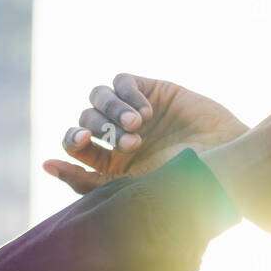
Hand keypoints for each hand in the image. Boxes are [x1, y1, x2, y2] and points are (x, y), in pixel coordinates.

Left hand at [42, 73, 247, 193]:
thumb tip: (45, 164)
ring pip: (98, 97)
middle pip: (84, 120)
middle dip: (99, 129)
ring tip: (139, 127)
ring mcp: (135, 112)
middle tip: (128, 144)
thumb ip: (87, 181)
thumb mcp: (130, 189)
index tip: (81, 145)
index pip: (75, 148)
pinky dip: (128, 93)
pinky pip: (122, 80)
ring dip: (113, 111)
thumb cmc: (180, 185)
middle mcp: (120, 138)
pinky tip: (147, 112)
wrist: (224, 163)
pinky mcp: (152, 90)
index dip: (71, 143)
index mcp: (112, 166)